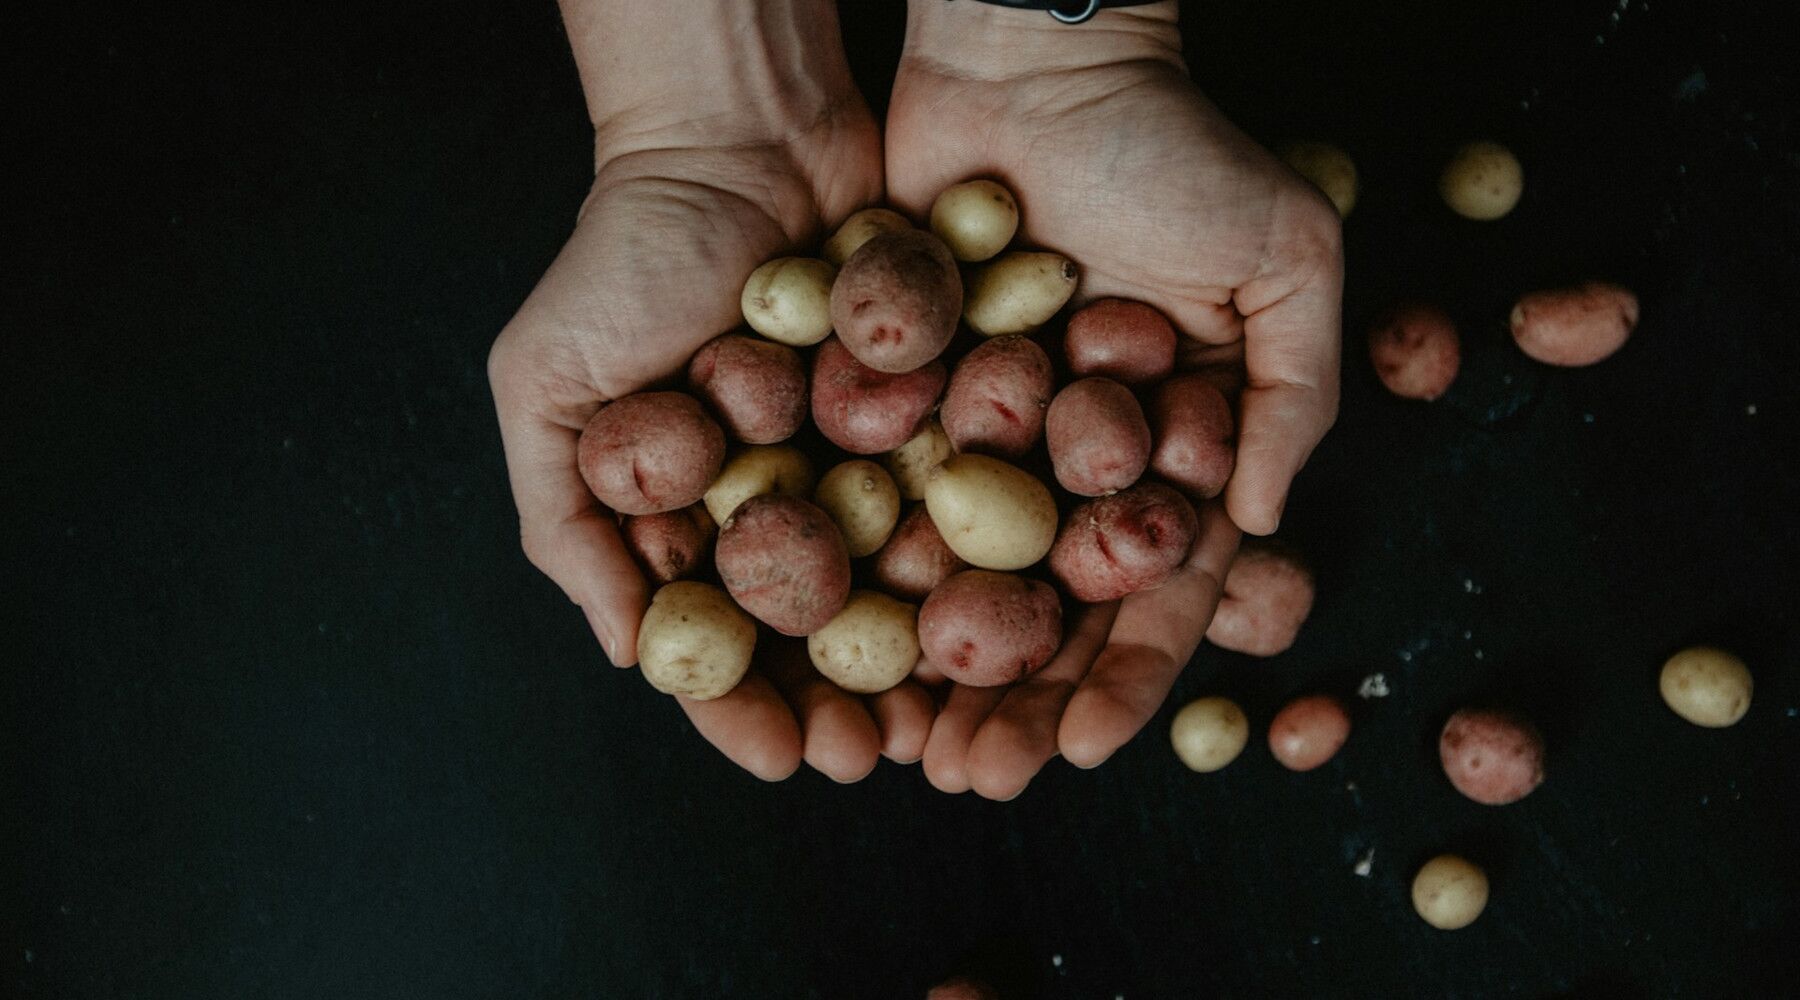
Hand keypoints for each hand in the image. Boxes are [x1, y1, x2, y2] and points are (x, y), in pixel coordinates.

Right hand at [489, 0, 932, 782]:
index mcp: (684, 512)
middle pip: (813, 627)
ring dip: (922, 654)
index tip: (779, 757)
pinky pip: (957, 492)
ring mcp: (856, 455)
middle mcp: (776, 497)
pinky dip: (981, 552)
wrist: (741, 132)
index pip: (712, 635)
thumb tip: (631, 651)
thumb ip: (563, 519)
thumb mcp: (547, 382)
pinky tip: (1008, 610)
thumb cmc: (626, 253)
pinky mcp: (930, 404)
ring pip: (894, 578)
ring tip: (953, 714)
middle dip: (843, 699)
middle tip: (880, 756)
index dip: (740, 705)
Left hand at [887, 0, 1340, 796]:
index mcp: (1170, 447)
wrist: (1034, 50)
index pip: (1151, 587)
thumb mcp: (1284, 257)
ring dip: (925, 665)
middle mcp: (1071, 457)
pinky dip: (854, 570)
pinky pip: (876, 496)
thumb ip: (1297, 395)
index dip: (1125, 674)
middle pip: (1042, 606)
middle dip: (1012, 697)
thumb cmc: (1174, 145)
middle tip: (971, 776)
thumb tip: (1263, 529)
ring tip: (894, 743)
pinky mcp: (897, 392)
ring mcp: (981, 430)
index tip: (1080, 746)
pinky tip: (824, 640)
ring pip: (951, 575)